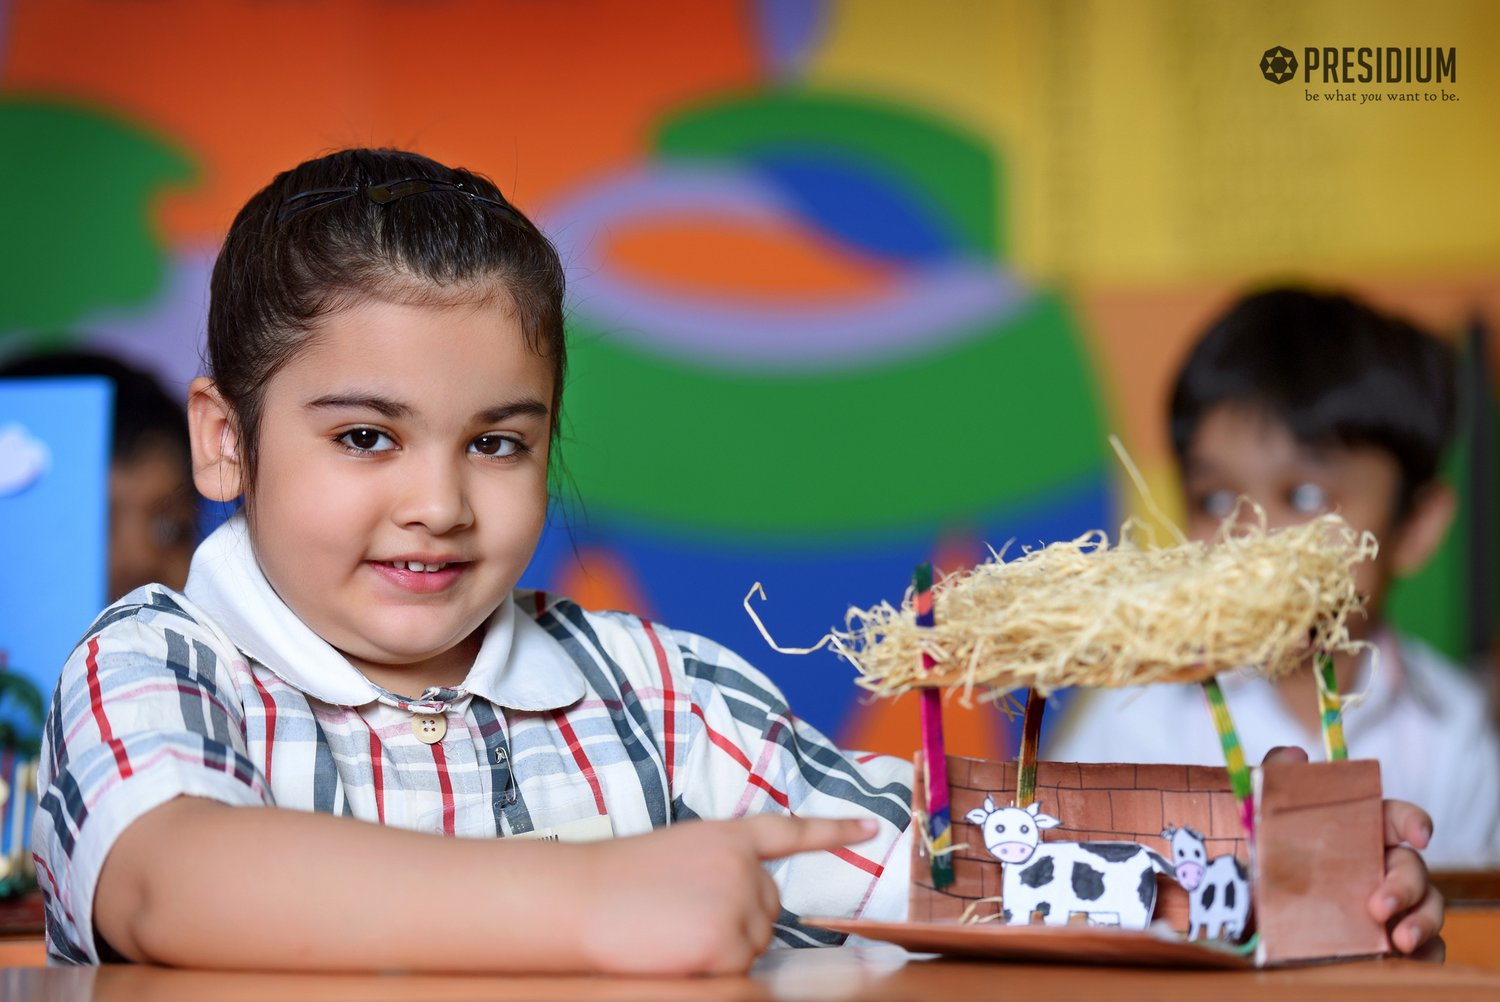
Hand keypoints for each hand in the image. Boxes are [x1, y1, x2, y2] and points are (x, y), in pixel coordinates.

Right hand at [576, 815, 877, 974]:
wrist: (581, 897)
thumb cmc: (619, 881)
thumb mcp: (681, 856)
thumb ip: (723, 870)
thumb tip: (753, 906)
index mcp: (729, 836)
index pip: (790, 832)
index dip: (834, 829)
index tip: (873, 825)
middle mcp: (744, 866)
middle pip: (769, 909)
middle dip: (736, 921)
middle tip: (680, 916)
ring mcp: (739, 902)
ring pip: (756, 942)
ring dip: (723, 946)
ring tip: (672, 928)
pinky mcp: (728, 941)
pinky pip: (739, 969)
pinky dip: (712, 968)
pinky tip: (678, 947)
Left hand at [1262, 746, 1443, 959]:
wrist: (1246, 912)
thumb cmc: (1267, 858)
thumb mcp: (1261, 818)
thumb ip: (1275, 780)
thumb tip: (1295, 754)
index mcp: (1361, 831)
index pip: (1397, 818)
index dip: (1414, 821)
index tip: (1418, 836)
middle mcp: (1382, 866)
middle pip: (1413, 869)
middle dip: (1404, 887)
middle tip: (1377, 907)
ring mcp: (1391, 905)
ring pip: (1427, 909)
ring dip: (1421, 924)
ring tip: (1399, 942)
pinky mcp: (1390, 941)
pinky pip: (1425, 949)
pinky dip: (1426, 955)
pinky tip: (1406, 961)